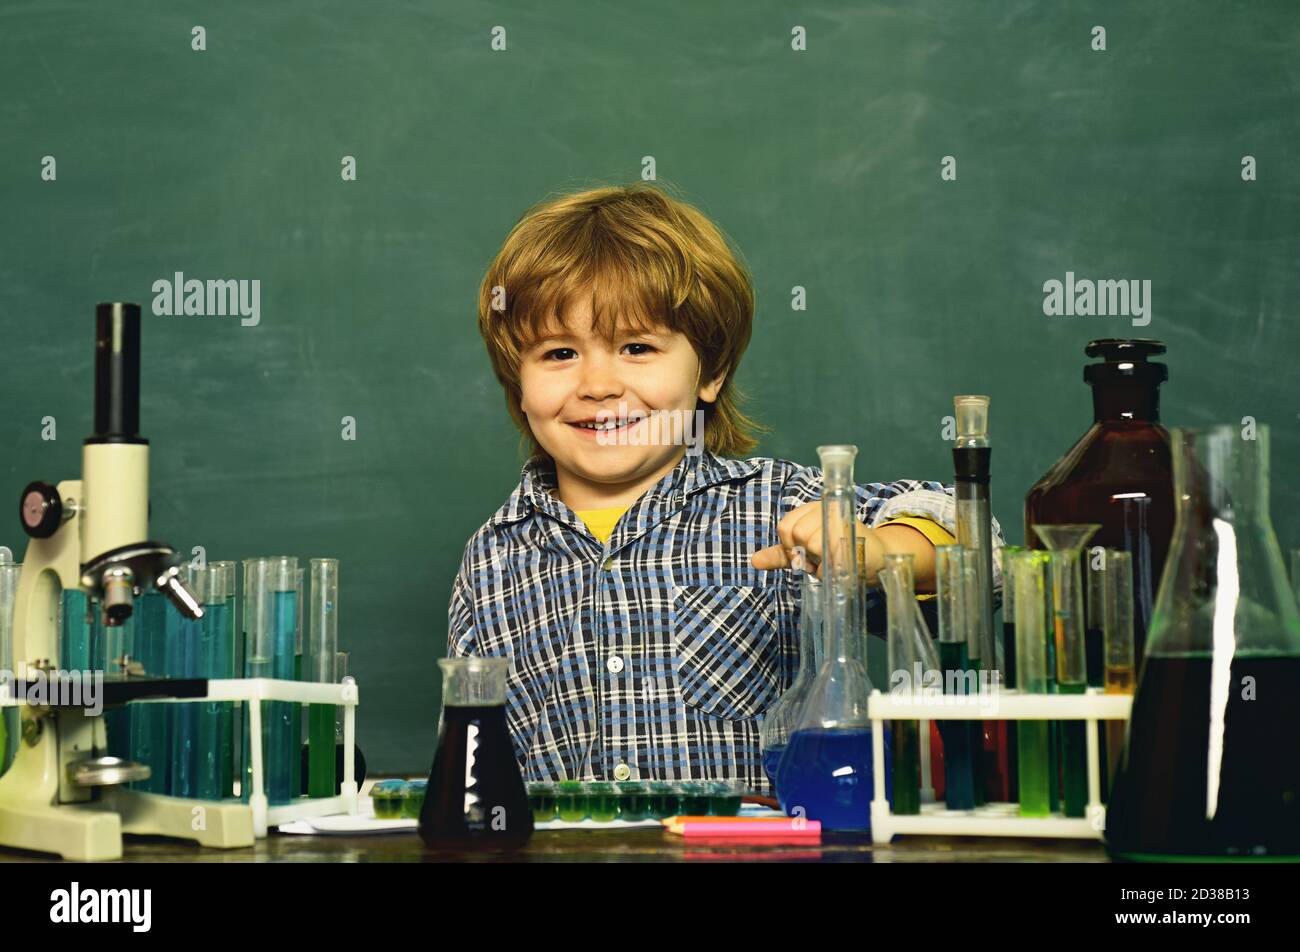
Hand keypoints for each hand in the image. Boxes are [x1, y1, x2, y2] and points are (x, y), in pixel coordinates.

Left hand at [751, 502, 937, 590]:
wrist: (878, 559)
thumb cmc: (840, 554)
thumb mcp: (808, 554)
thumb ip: (783, 555)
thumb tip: (755, 560)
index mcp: (812, 509)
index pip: (785, 526)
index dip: (790, 547)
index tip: (804, 556)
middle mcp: (826, 507)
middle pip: (796, 533)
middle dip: (805, 555)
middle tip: (821, 560)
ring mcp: (841, 518)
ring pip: (811, 541)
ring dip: (820, 561)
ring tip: (833, 561)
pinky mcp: (854, 532)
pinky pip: (830, 552)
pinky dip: (832, 566)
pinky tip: (842, 565)